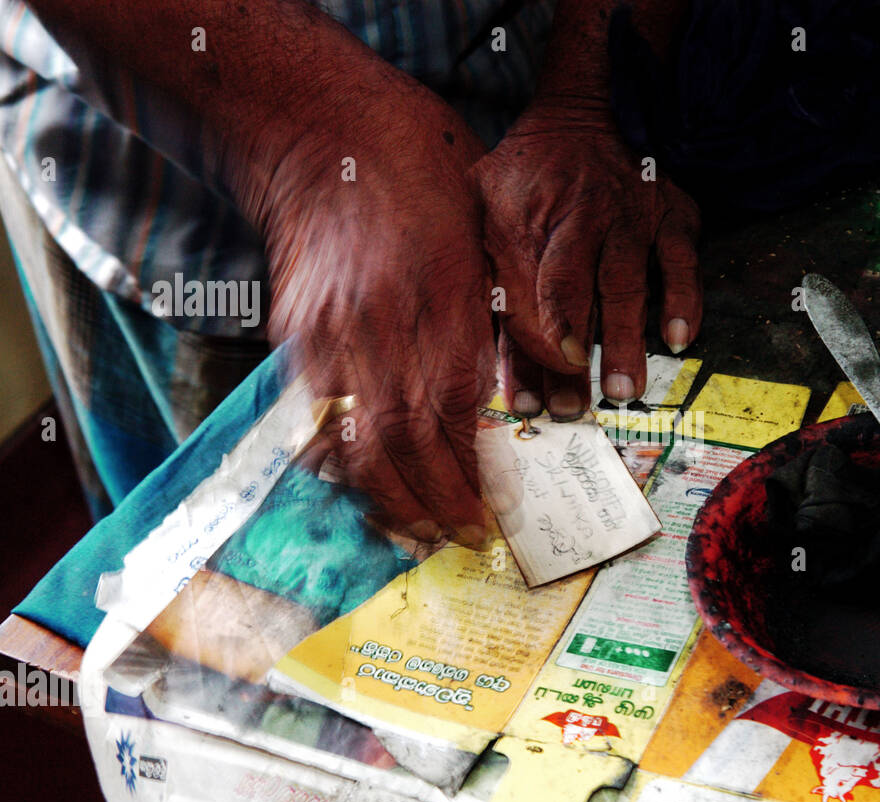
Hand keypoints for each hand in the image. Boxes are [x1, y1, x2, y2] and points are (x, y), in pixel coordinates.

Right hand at [247, 74, 494, 543]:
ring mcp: (330, 334)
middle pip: (404, 444)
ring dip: (385, 498)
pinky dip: (336, 462)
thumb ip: (505, 313)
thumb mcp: (487, 231)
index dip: (472, 474)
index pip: (455, 414)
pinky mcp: (295, 334)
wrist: (324, 131)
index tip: (493, 511)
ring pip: (352, 443)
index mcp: (439, 303)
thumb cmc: (424, 173)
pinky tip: (361, 487)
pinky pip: (311, 417)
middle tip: (464, 537)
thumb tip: (529, 386)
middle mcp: (381, 328)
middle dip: (436, 504)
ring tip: (416, 530)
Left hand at [471, 97, 701, 418]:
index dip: (548, 333)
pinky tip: (678, 338)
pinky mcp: (673, 212)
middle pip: (588, 292)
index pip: (545, 284)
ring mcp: (635, 213)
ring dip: (628, 340)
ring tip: (625, 389)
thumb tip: (498, 348)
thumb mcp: (486, 212)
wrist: (573, 118)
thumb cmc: (521, 181)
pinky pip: (683, 261)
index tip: (549, 375)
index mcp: (539, 214)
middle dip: (585, 352)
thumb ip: (497, 276)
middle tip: (585, 402)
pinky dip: (683, 300)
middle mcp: (590, 213)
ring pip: (630, 283)